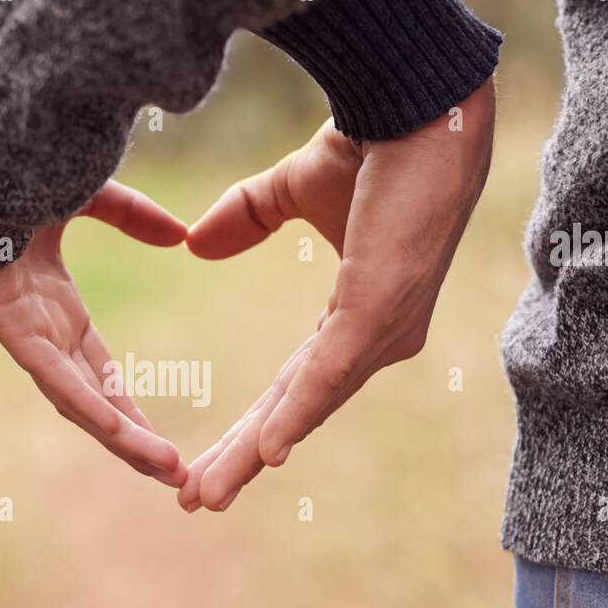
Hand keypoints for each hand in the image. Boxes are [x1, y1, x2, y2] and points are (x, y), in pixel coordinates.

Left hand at [0, 181, 188, 487]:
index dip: (131, 412)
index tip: (162, 444)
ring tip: (164, 469)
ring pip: (78, 404)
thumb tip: (179, 234)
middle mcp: (43, 334)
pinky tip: (118, 433)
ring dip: (122, 440)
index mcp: (58, 312)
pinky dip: (87, 405)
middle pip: (94, 405)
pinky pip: (54, 377)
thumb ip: (132, 214)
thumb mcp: (88, 196)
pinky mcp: (10, 330)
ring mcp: (26, 337)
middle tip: (175, 476)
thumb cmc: (8, 180)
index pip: (102, 378)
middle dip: (133, 443)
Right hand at [178, 78, 495, 510]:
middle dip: (243, 459)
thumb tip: (196, 246)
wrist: (412, 107)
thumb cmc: (368, 147)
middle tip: (198, 500)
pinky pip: (330, 375)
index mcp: (356, 320)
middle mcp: (375, 339)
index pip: (291, 386)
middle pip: (295, 411)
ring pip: (306, 407)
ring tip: (209, 494)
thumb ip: (245, 219)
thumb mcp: (288, 191)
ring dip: (255, 454)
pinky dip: (297, 415)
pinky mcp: (379, 311)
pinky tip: (268, 454)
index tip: (207, 461)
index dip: (249, 425)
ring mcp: (380, 330)